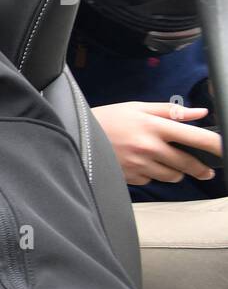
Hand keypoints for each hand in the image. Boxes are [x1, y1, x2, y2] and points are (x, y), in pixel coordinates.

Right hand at [92, 101, 220, 184]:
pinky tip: (143, 165)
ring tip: (168, 164)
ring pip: (172, 176)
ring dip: (176, 172)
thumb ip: (170, 111)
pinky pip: (152, 180)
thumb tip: (199, 113)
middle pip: (188, 163)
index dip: (216, 146)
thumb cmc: (109, 118)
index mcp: (154, 126)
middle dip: (201, 168)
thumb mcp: (138, 108)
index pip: (195, 138)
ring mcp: (140, 164)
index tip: (225, 150)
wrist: (76, 134)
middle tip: (206, 169)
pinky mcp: (130, 177)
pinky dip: (153, 175)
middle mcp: (149, 147)